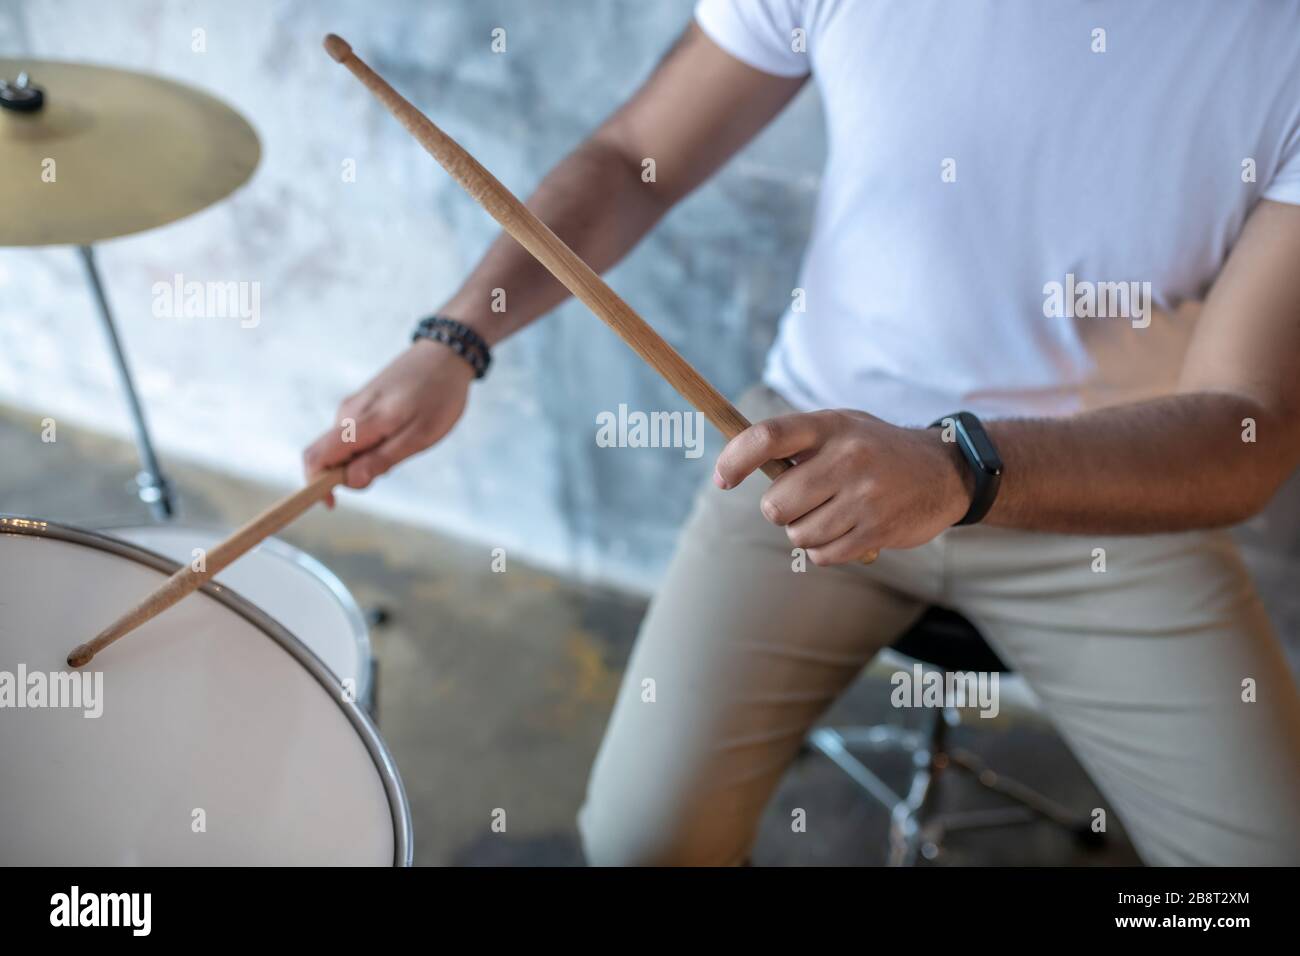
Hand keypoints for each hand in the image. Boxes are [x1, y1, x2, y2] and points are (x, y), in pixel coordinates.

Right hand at [303, 340, 474, 505]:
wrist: (445, 354)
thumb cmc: (438, 395)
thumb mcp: (419, 436)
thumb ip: (383, 459)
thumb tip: (349, 482)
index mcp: (359, 422)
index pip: (316, 458)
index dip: (315, 486)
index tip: (333, 504)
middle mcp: (347, 413)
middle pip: (328, 457)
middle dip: (349, 474)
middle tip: (391, 465)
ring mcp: (352, 406)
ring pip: (344, 447)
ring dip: (364, 460)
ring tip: (404, 444)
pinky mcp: (362, 404)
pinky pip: (355, 435)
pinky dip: (370, 446)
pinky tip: (400, 435)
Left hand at [713, 409, 972, 564]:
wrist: (944, 472)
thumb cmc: (876, 450)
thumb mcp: (842, 428)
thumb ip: (798, 443)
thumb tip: (738, 465)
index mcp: (830, 426)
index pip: (768, 437)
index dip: (735, 459)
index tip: (721, 479)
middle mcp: (846, 458)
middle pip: (775, 503)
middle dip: (779, 509)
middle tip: (802, 500)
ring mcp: (863, 496)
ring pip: (797, 534)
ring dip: (804, 531)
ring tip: (832, 513)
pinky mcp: (876, 531)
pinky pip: (821, 554)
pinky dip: (824, 549)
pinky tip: (846, 529)